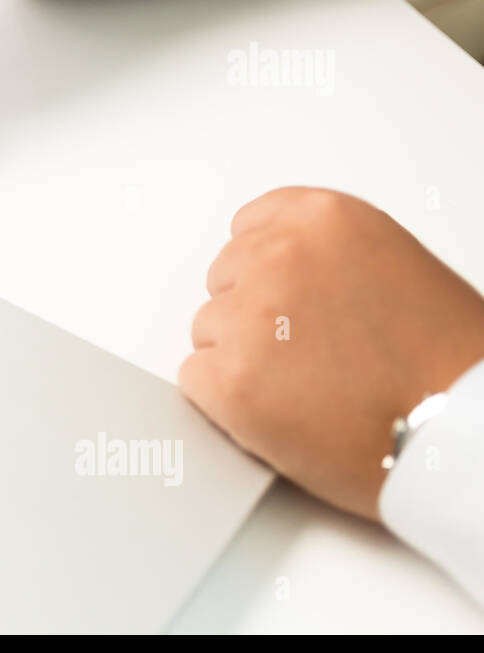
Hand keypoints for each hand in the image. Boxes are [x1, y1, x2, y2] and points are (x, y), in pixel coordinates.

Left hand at [178, 187, 483, 519]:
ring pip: (208, 332)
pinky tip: (283, 413)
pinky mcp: (227, 380)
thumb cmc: (450, 364)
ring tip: (309, 388)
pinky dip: (227, 403)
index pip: (249, 228)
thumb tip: (283, 278)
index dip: (267, 272)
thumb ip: (327, 259)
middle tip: (309, 355)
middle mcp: (277, 258)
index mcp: (322, 220)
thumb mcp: (394, 266)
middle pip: (223, 281)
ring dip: (242, 360)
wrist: (463, 432)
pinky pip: (196, 380)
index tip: (288, 300)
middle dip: (253, 316)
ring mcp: (247, 318)